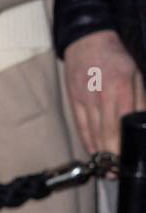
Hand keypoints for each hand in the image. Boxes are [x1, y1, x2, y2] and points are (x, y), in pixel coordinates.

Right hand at [63, 30, 145, 157]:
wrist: (86, 39)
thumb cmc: (116, 56)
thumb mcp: (137, 74)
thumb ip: (141, 100)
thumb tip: (142, 123)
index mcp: (119, 90)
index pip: (120, 126)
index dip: (121, 146)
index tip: (124, 162)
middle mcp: (99, 97)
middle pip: (104, 133)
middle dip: (109, 155)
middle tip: (114, 172)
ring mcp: (84, 98)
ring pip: (90, 131)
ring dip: (98, 151)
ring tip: (105, 167)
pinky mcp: (73, 98)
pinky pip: (79, 123)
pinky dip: (85, 138)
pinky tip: (92, 149)